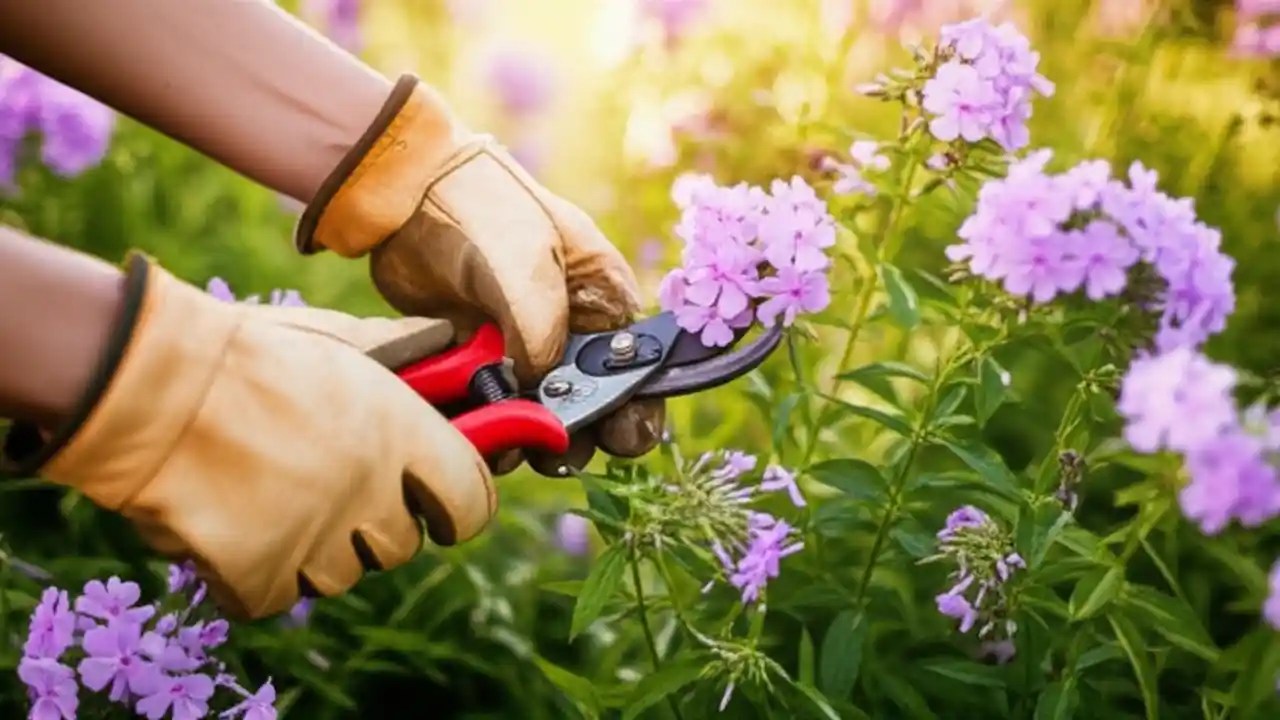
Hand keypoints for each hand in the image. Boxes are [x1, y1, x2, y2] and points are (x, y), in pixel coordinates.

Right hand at [0, 254, 494, 619]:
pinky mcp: (259, 573)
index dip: (458, 506)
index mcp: (400, 432)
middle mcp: (370, 490)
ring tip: (269, 496)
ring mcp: (316, 538)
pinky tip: (232, 529)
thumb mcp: (338, 337)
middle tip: (328, 485)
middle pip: (400, 545)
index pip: (472, 501)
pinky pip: (276, 597)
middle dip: (373, 524)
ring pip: (340, 574)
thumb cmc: (246, 353)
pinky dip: (255, 576)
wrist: (147, 383)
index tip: (440, 505)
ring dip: (313, 549)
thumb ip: (403, 350)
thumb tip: (450, 345)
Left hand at [294, 74, 664, 474]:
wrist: (409, 193)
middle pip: (589, 403)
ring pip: (535, 413)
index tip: (623, 439)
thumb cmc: (486, 211)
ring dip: (527, 437)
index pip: (634, 367)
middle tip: (561, 453)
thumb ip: (542, 335)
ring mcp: (520, 347)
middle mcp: (568, 331)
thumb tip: (532, 391)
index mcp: (602, 299)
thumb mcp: (528, 268)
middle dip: (580, 434)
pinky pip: (488, 407)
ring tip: (511, 447)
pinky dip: (484, 426)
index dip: (636, 408)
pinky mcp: (475, 359)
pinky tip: (476, 433)